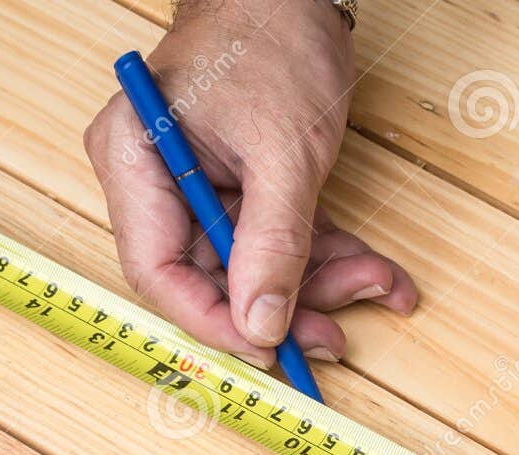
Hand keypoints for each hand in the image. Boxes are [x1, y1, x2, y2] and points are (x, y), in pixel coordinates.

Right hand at [83, 0, 415, 367]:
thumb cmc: (275, 42)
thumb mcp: (283, 151)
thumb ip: (273, 242)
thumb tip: (262, 325)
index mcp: (138, 163)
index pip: (157, 271)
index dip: (212, 321)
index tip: (270, 348)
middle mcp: (160, 182)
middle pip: (213, 279)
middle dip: (285, 307)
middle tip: (337, 335)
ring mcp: (204, 187)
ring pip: (257, 269)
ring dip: (322, 285)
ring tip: (379, 285)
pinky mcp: (248, 190)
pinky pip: (285, 243)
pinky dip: (332, 260)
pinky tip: (380, 274)